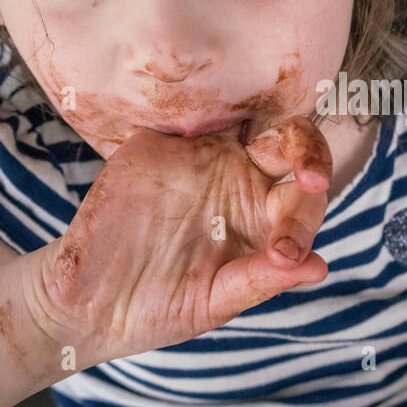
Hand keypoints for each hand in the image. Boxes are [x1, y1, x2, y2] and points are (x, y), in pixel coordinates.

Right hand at [26, 116, 332, 368]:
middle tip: (311, 180)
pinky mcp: (161, 140)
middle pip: (292, 148)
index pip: (303, 202)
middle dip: (311, 156)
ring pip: (253, 118)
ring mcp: (204, 154)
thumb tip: (319, 268)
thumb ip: (261, 280)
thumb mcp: (212, 302)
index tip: (283, 253)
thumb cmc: (157, 308)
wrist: (87, 299)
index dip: (304, 222)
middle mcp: (242, 180)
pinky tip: (221, 109)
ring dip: (269, 122)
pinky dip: (210, 98)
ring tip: (278, 142)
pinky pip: (193, 105)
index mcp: (263, 220)